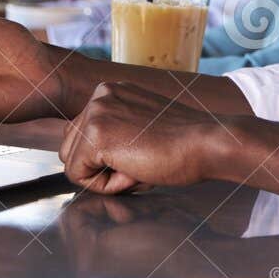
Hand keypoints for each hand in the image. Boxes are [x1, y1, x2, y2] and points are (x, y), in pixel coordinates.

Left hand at [59, 81, 232, 194]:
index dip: (108, 158)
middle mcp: (99, 96)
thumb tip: (90, 158)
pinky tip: (136, 171)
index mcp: (110, 91)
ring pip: (74, 164)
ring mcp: (95, 113)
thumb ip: (114, 131)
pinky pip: (79, 177)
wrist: (207, 143)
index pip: (82, 137)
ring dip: (104, 176)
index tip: (142, 152)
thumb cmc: (183, 143)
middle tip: (140, 162)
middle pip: (71, 149)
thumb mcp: (140, 126)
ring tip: (138, 165)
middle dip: (101, 167)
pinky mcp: (96, 136)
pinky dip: (107, 186)